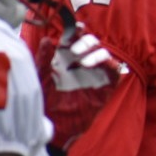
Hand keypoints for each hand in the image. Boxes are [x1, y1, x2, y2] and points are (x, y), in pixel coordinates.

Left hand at [36, 23, 123, 148]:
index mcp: (67, 60)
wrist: (55, 127)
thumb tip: (46, 39)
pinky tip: (98, 66)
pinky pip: (115, 72)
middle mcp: (82, 65)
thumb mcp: (41, 79)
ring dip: (96, 53)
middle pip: (92, 43)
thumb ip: (43, 59)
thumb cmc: (45, 103)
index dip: (78, 31)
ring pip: (104, 54)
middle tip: (75, 49)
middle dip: (86, 41)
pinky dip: (111, 65)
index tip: (76, 28)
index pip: (76, 39)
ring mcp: (95, 75)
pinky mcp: (105, 88)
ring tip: (83, 62)